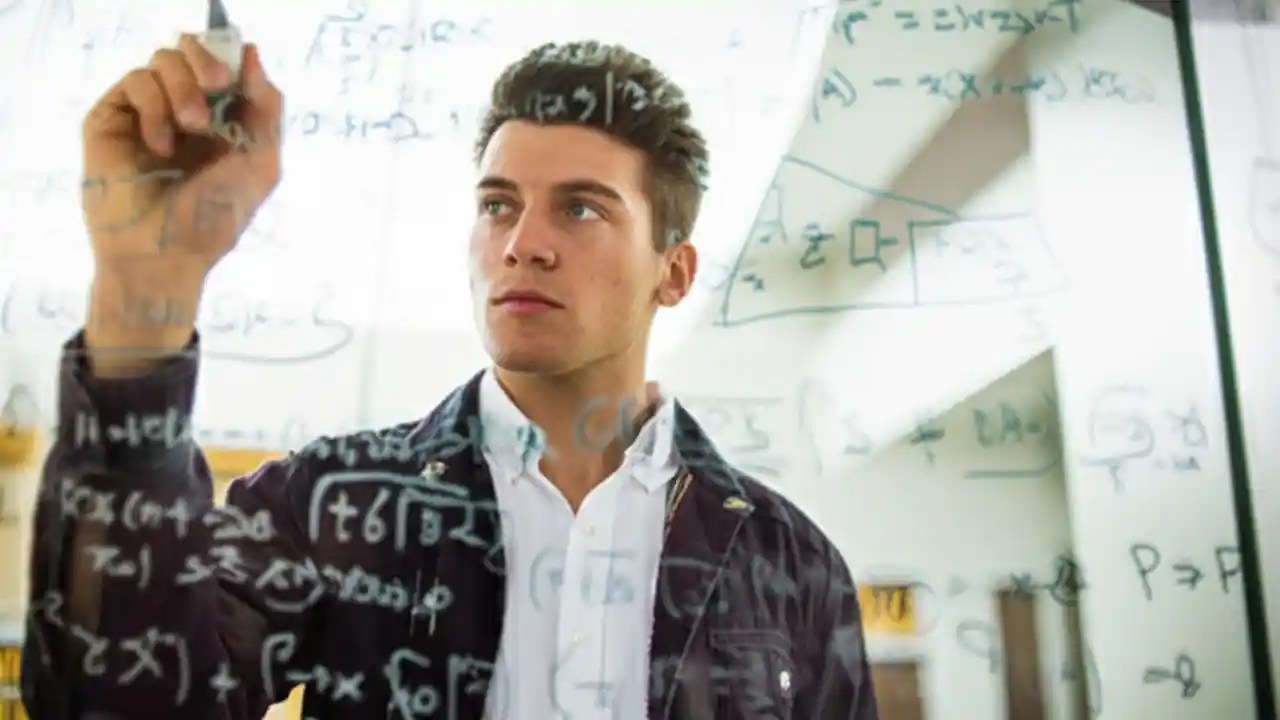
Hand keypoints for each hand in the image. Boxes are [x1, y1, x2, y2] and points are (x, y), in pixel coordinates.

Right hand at [82, 35, 282, 280]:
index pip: (225, 65)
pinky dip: (154, 106)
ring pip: (163, 61)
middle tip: (217, 83)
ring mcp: (148, 114)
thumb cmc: (214, 218)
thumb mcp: (260, 164)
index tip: (237, 76)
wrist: (164, 255)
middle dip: (207, 60)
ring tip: (192, 125)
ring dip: (183, 86)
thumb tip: (251, 53)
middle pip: (191, 51)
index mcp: (224, 119)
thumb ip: (266, 109)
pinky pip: (135, 82)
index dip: (232, 60)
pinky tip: (161, 146)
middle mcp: (184, 111)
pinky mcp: (113, 120)